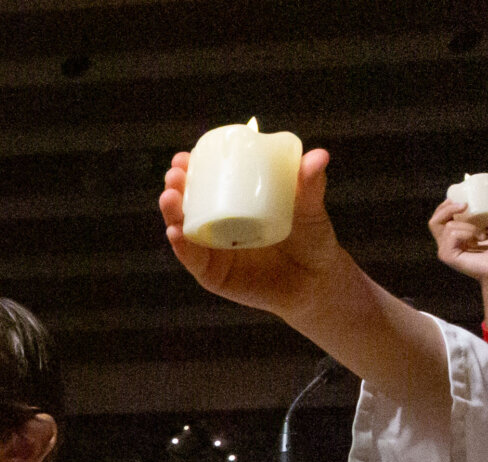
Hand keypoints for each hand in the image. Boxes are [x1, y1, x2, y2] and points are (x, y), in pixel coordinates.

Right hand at [160, 146, 347, 323]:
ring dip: (172, 213)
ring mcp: (214, 251)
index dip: (193, 169)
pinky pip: (193, 260)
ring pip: (185, 230)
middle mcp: (219, 227)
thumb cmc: (310, 240)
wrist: (315, 282)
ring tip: (169, 196)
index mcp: (237, 205)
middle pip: (189, 205)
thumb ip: (310, 185)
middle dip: (176, 188)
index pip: (209, 184)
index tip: (187, 155)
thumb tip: (318, 155)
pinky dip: (182, 246)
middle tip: (175, 174)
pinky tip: (175, 231)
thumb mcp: (309, 209)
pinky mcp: (213, 275)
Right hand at [429, 200, 487, 281]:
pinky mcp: (447, 255)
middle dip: (447, 209)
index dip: (444, 207)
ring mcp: (444, 251)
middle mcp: (445, 244)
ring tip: (482, 235)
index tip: (460, 199)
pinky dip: (467, 233)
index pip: (439, 219)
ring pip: (449, 226)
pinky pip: (453, 235)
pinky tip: (478, 241)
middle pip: (434, 221)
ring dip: (469, 226)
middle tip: (465, 205)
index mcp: (452, 236)